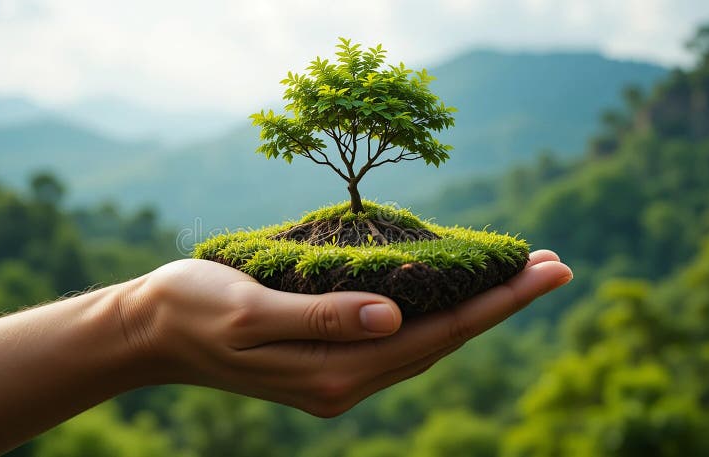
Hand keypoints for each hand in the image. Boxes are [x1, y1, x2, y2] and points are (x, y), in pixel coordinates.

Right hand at [121, 249, 571, 416]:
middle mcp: (346, 382)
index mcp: (334, 372)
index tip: (546, 270)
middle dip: (501, 304)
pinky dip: (438, 314)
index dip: (496, 303)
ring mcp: (339, 376)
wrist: (153, 331)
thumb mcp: (251, 310)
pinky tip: (455, 293)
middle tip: (555, 265)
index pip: (436, 336)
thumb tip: (395, 317)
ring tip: (520, 274)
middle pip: (443, 341)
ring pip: (427, 343)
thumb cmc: (193, 309)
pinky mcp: (329, 361)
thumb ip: (324, 317)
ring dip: (476, 309)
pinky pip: (400, 340)